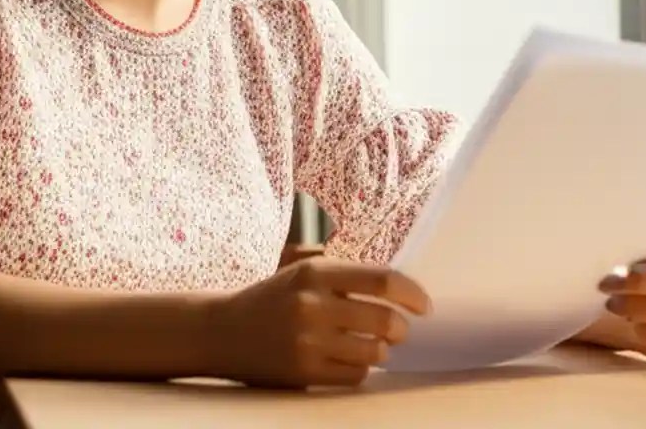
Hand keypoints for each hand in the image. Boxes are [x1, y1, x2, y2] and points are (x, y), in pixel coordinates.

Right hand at [209, 256, 430, 387]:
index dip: (412, 293)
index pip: (382, 279)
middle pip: (385, 319)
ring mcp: (307, 341)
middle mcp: (312, 304)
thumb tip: (401, 288)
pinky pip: (355, 375)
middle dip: (400, 328)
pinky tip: (346, 359)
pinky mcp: (303, 371)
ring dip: (381, 350)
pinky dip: (360, 368)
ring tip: (370, 344)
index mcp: (316, 272)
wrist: (222, 331)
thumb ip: (346, 274)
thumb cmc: (273, 299)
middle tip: (398, 330)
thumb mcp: (302, 271)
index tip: (423, 306)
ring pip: (375, 351)